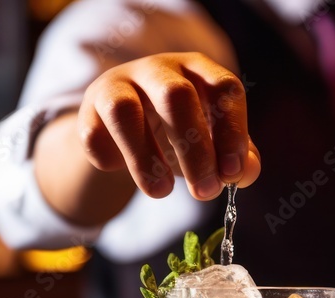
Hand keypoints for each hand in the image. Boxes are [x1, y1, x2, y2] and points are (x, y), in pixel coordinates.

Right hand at [78, 52, 260, 200]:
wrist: (124, 129)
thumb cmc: (179, 133)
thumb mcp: (213, 142)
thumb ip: (236, 158)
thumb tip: (246, 174)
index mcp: (199, 71)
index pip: (224, 88)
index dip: (233, 131)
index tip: (234, 173)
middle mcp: (159, 69)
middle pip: (177, 96)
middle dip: (195, 150)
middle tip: (205, 192)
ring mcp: (118, 84)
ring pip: (126, 112)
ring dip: (145, 157)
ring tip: (162, 193)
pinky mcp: (88, 109)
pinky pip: (93, 133)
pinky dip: (109, 158)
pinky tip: (119, 171)